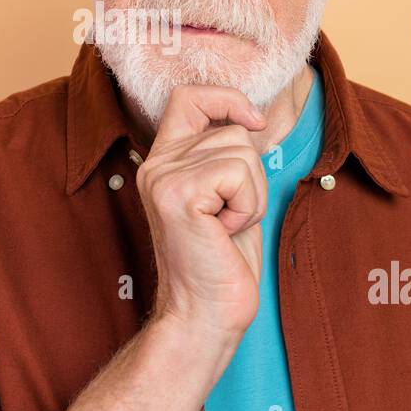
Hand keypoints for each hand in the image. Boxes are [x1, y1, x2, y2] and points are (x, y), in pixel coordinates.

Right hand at [136, 85, 268, 342]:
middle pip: (232, 130)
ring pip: (241, 152)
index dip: (227, 98)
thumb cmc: (223, 261)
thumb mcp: (227, 196)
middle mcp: (156, 164)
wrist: (205, 315)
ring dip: (251, 195)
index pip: (189, 96)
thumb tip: (254, 119)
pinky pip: (238, 174)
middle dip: (252, 175)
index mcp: (164, 160)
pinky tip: (224, 232)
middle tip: (229, 217)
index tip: (253, 123)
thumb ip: (228, 156)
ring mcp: (162, 177)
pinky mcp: (178, 195)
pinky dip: (246, 206)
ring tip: (226, 227)